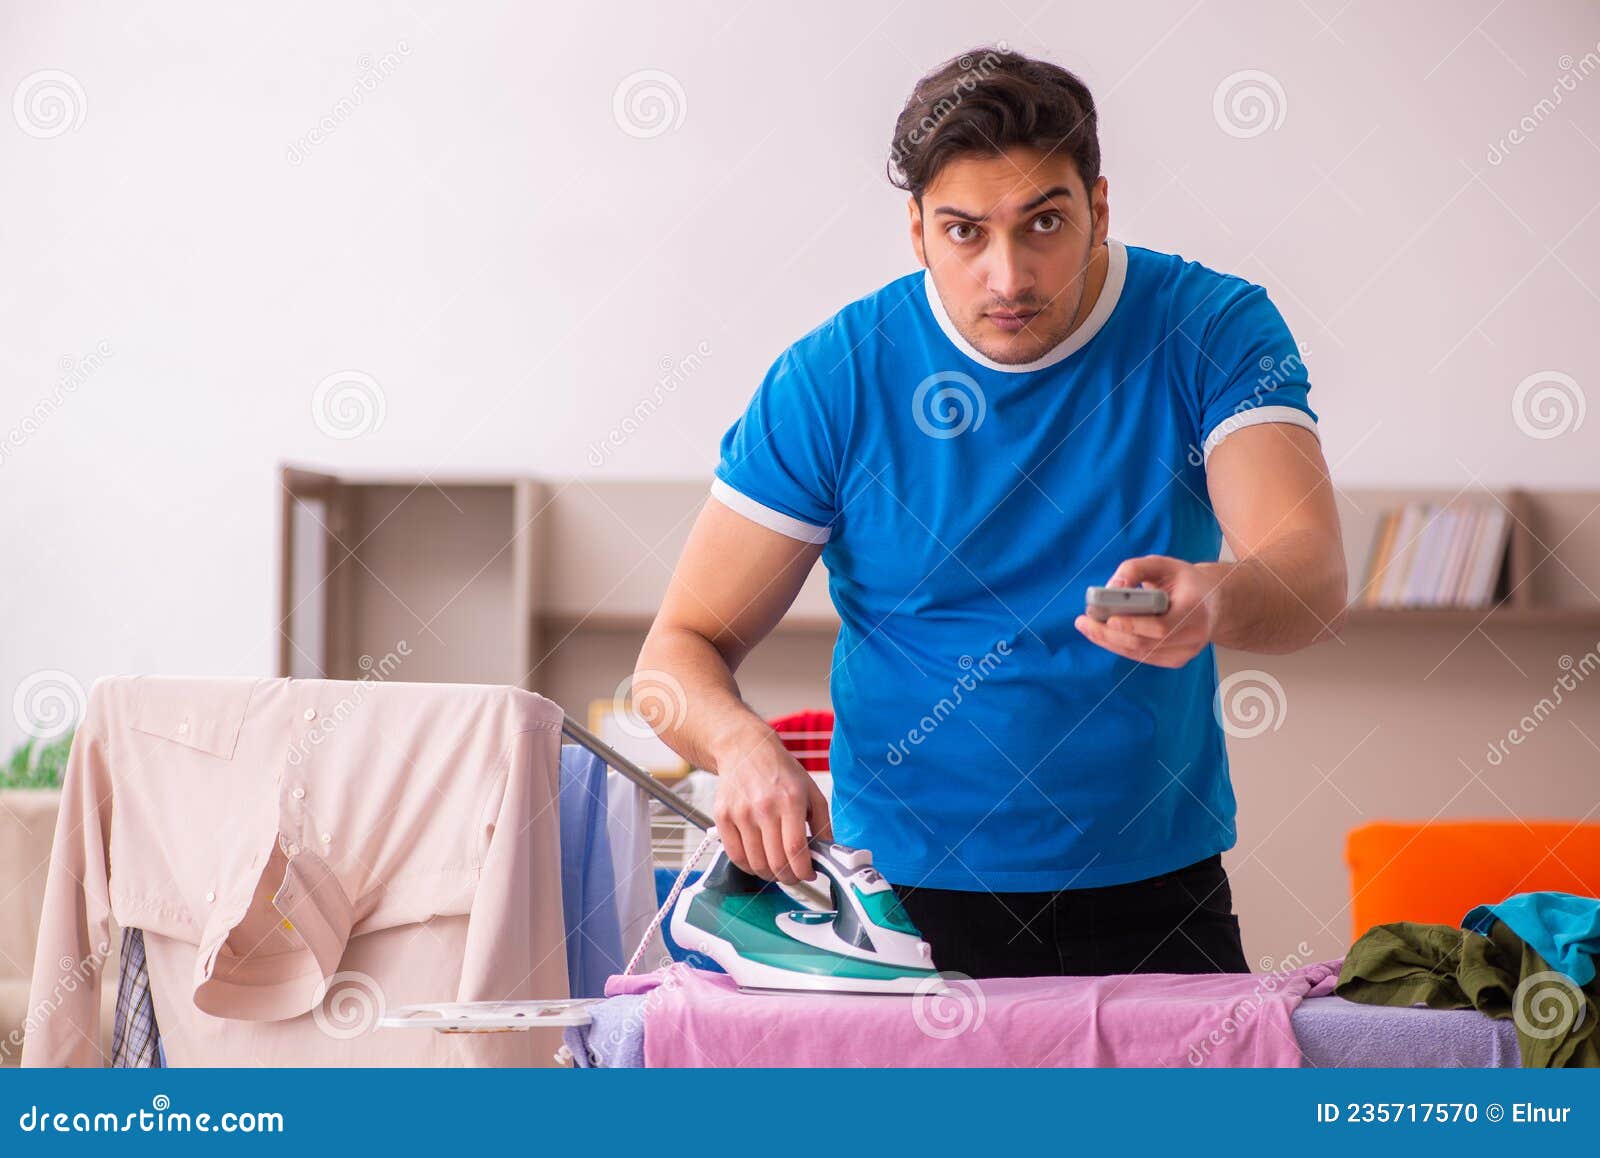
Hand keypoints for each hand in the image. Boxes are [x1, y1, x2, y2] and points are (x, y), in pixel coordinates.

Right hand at [710, 727, 832, 883]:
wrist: (745, 749)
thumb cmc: (779, 770)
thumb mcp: (811, 790)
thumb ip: (822, 823)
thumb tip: (828, 854)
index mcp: (790, 800)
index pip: (795, 849)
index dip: (803, 870)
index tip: (809, 874)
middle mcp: (764, 807)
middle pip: (776, 861)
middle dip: (789, 877)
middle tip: (794, 875)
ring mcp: (740, 813)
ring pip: (756, 863)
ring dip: (769, 875)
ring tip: (777, 869)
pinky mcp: (723, 816)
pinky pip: (735, 856)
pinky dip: (749, 867)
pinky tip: (758, 861)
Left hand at [1074, 555, 1231, 667]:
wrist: (1213, 602)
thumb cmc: (1185, 581)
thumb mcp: (1163, 564)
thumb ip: (1135, 569)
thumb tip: (1111, 587)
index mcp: (1195, 610)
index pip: (1162, 627)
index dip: (1134, 625)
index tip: (1110, 618)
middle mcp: (1194, 636)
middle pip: (1146, 644)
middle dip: (1110, 634)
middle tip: (1084, 622)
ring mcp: (1186, 653)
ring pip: (1141, 654)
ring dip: (1110, 642)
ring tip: (1087, 626)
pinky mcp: (1176, 660)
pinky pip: (1143, 657)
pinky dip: (1120, 646)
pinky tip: (1103, 634)